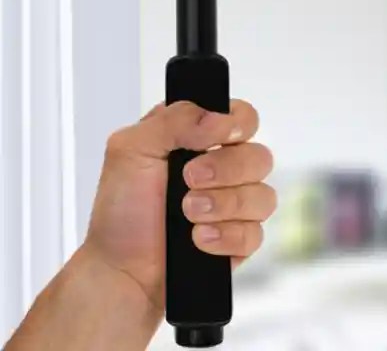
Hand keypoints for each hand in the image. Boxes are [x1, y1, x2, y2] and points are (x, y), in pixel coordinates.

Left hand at [81, 100, 275, 311]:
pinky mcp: (240, 240)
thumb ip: (174, 120)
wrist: (119, 272)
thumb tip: (221, 119)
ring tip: (188, 215)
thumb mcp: (129, 150)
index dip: (239, 124)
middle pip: (260, 156)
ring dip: (223, 205)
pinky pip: (256, 234)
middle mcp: (222, 169)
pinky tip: (198, 240)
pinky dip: (225, 237)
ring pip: (264, 196)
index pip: (244, 117)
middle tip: (189, 181)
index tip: (216, 138)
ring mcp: (235, 205)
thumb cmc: (120, 213)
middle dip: (226, 170)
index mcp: (199, 139)